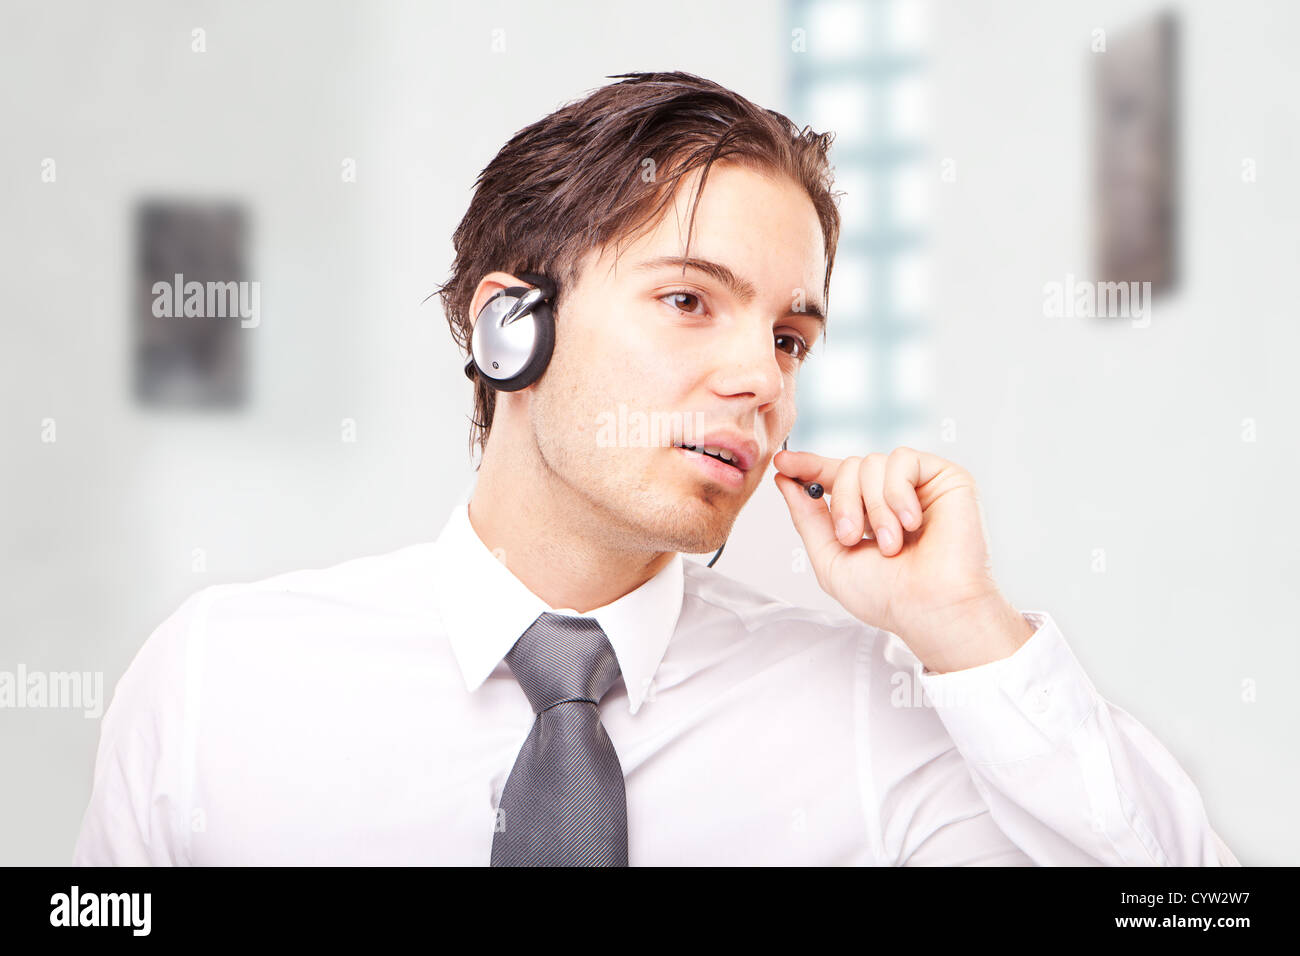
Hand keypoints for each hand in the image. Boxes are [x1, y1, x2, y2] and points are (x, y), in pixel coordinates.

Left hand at [773, 446, 1033, 672]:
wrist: (932, 609)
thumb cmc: (888, 596)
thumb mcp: (831, 558)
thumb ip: (807, 519)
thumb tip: (785, 481)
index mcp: (866, 513)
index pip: (833, 477)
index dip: (807, 466)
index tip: (782, 464)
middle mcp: (891, 495)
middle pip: (848, 467)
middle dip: (842, 503)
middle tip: (852, 538)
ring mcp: (918, 485)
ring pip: (871, 463)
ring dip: (873, 507)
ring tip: (890, 544)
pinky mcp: (945, 477)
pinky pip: (903, 459)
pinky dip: (897, 492)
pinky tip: (911, 522)